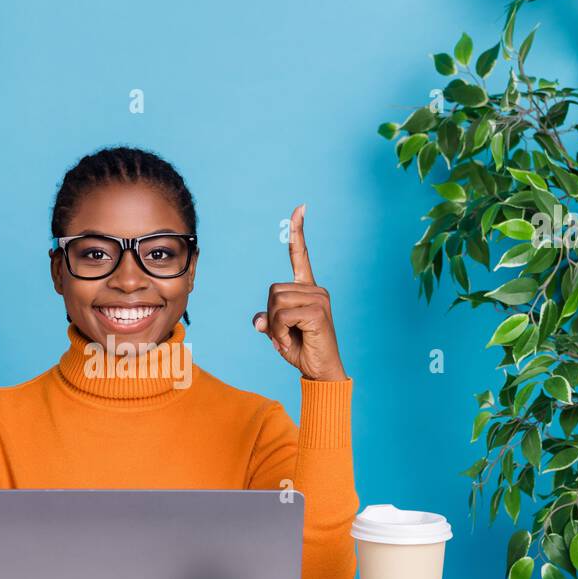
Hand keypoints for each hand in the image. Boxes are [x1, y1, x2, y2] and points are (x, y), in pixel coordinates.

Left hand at [252, 204, 346, 381]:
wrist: (320, 370)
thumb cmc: (301, 349)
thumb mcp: (277, 333)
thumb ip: (266, 321)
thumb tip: (257, 320)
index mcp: (307, 290)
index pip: (300, 256)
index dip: (298, 232)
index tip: (300, 208)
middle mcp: (315, 290)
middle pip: (273, 290)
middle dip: (270, 316)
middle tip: (283, 335)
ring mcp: (319, 299)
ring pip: (276, 303)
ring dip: (275, 326)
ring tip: (289, 339)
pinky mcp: (318, 311)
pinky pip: (282, 316)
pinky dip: (280, 333)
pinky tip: (292, 342)